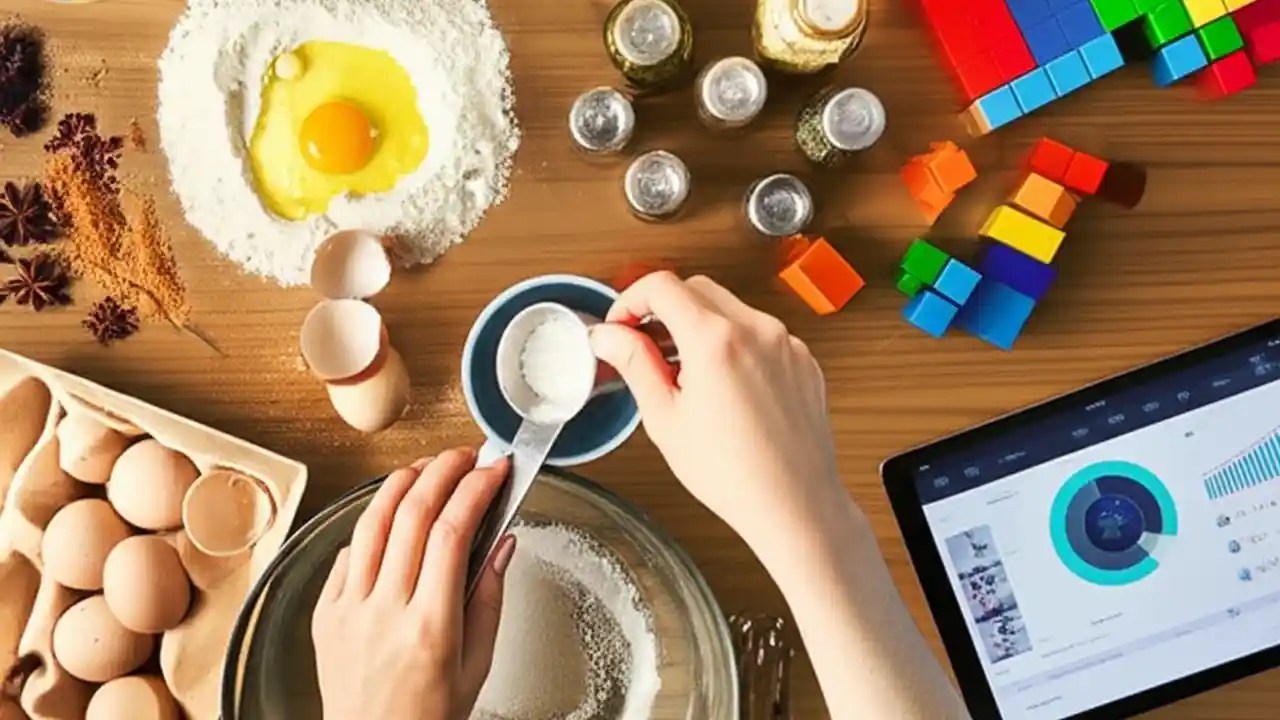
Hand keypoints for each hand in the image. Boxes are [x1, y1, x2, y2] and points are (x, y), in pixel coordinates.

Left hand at [311, 448, 515, 719]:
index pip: (452, 531)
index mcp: (430, 627)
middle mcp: (383, 612)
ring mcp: (347, 610)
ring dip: (402, 482)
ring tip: (428, 467)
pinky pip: (348, 552)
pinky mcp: (325, 614)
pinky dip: (373, 524)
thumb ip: (488, 597)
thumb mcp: (478, 664)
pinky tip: (393, 515)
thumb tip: (502, 541)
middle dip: (444, 470)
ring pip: (371, 521)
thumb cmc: (429, 718)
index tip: (496, 471)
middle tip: (467, 456)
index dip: (476, 488)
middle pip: (411, 513)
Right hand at [589, 272, 841, 545]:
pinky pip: (761, 333)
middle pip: (697, 288)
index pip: (662, 286)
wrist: (794, 504)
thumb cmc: (733, 475)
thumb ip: (634, 364)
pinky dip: (735, 344)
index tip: (622, 324)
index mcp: (716, 341)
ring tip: (686, 373)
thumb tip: (609, 336)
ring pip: (731, 308)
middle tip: (646, 344)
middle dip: (664, 308)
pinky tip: (724, 386)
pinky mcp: (803, 360)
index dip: (631, 300)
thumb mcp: (665, 418)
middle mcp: (757, 331)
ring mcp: (785, 343)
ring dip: (701, 325)